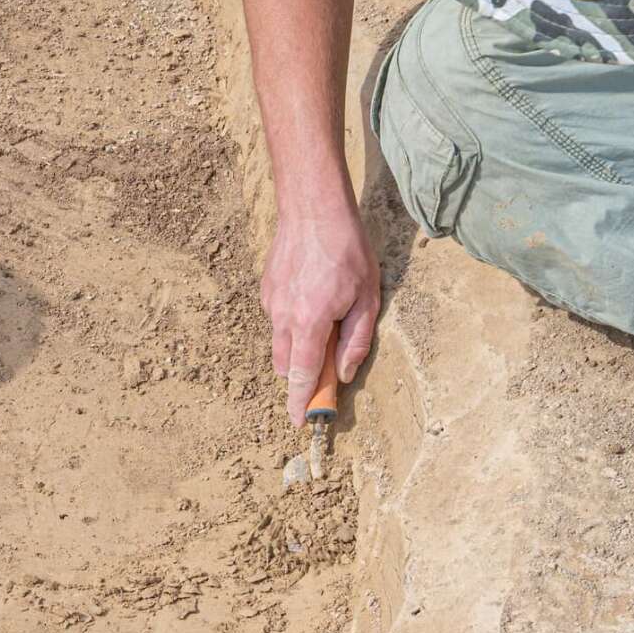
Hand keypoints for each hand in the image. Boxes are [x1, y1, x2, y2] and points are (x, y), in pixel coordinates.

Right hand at [262, 208, 379, 424]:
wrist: (312, 210)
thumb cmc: (347, 250)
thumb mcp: (368, 297)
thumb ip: (357, 340)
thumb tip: (346, 373)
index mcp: (309, 322)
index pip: (302, 375)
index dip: (301, 401)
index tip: (300, 422)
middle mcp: (282, 317)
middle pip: (287, 366)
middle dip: (304, 376)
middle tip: (331, 367)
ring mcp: (269, 304)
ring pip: (281, 344)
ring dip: (300, 348)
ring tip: (328, 321)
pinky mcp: (265, 292)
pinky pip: (278, 321)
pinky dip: (294, 324)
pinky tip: (314, 299)